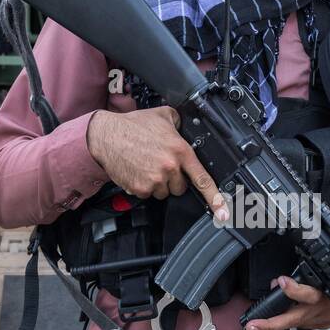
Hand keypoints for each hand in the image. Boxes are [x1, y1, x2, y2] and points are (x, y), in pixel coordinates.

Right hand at [87, 107, 228, 220]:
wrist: (105, 135)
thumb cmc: (133, 125)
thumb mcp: (164, 115)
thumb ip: (180, 124)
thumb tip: (188, 128)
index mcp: (180, 151)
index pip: (202, 179)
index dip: (215, 198)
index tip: (223, 214)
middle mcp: (169, 167)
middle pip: (180, 187)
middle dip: (174, 179)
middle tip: (160, 164)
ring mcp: (154, 180)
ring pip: (164, 192)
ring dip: (158, 183)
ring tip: (146, 165)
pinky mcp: (140, 189)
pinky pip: (148, 194)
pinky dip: (143, 185)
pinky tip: (137, 170)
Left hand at [245, 274, 329, 329]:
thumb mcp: (324, 277)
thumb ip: (301, 279)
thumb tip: (278, 283)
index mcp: (323, 296)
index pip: (308, 294)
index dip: (294, 289)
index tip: (281, 282)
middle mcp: (320, 312)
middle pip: (293, 319)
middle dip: (269, 324)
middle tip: (252, 326)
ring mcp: (318, 322)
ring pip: (293, 323)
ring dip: (273, 324)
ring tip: (255, 324)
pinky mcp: (317, 327)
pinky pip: (299, 323)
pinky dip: (288, 320)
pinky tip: (275, 320)